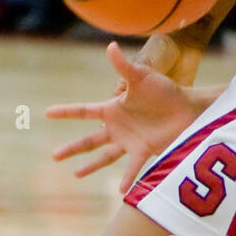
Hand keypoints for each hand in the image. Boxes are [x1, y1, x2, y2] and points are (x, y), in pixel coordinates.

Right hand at [48, 41, 209, 192]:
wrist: (188, 107)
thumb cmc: (164, 90)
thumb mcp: (141, 77)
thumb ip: (124, 66)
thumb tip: (110, 45)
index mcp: (113, 108)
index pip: (84, 111)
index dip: (66, 112)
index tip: (47, 112)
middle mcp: (118, 127)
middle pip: (89, 140)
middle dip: (72, 148)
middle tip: (54, 156)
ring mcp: (129, 141)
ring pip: (105, 156)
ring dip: (91, 165)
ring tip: (76, 175)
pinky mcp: (144, 151)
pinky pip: (133, 167)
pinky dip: (127, 178)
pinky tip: (121, 191)